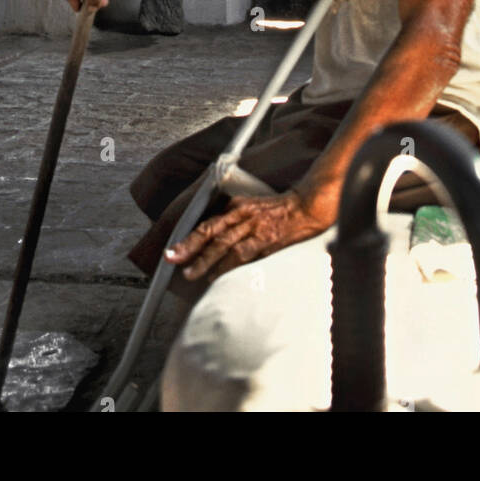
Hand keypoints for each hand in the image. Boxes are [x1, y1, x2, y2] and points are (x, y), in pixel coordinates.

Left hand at [163, 189, 330, 283]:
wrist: (307, 205)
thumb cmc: (280, 211)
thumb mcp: (253, 209)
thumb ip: (236, 223)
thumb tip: (216, 244)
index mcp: (237, 207)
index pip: (207, 225)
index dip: (188, 239)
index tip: (172, 252)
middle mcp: (242, 215)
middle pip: (210, 233)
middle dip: (189, 248)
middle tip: (172, 260)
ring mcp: (253, 227)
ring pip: (223, 245)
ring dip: (205, 260)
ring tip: (190, 274)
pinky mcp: (266, 239)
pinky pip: (242, 254)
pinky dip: (228, 265)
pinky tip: (217, 275)